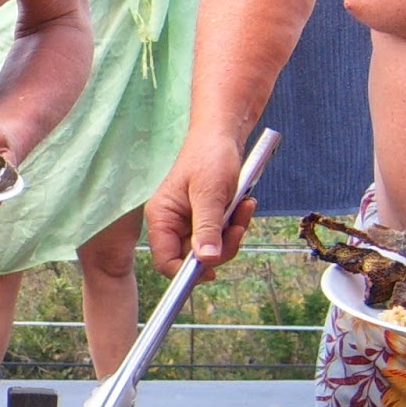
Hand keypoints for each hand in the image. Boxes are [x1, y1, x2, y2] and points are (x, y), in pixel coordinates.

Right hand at [144, 133, 254, 278]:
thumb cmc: (209, 156)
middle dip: (220, 247)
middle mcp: (171, 222)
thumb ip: (207, 228)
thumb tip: (205, 260)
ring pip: (211, 247)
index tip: (212, 272)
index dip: (186, 272)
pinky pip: (221, 233)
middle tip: (237, 229)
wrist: (222, 134)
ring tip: (244, 208)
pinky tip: (244, 205)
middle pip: (192, 258)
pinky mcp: (205, 216)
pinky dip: (236, 223)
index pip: (165, 260)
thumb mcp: (210, 193)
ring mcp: (189, 220)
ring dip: (232, 233)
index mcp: (161, 217)